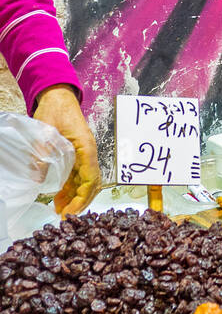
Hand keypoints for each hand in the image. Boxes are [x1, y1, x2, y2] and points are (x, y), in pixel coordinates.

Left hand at [33, 85, 100, 214]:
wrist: (58, 96)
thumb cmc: (55, 110)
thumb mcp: (45, 131)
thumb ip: (42, 154)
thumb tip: (38, 179)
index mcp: (86, 147)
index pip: (91, 179)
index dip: (82, 198)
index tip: (69, 212)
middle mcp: (89, 153)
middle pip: (92, 184)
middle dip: (80, 203)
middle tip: (64, 217)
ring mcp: (84, 154)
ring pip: (85, 182)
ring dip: (75, 198)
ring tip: (59, 210)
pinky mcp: (78, 155)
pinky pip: (78, 176)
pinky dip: (71, 189)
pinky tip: (59, 198)